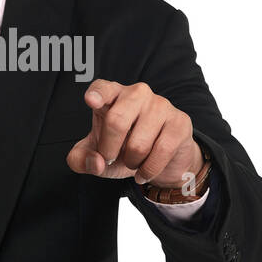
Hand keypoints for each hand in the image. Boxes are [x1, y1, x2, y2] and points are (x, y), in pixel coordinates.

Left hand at [66, 79, 203, 186]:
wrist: (161, 161)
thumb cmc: (123, 150)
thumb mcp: (96, 156)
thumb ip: (82, 159)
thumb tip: (97, 162)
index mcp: (112, 95)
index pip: (103, 88)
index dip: (97, 94)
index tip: (91, 101)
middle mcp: (137, 93)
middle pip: (116, 121)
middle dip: (109, 150)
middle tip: (111, 158)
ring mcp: (160, 104)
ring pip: (139, 143)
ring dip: (132, 162)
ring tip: (133, 162)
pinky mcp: (179, 121)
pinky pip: (161, 151)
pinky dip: (149, 169)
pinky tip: (145, 172)